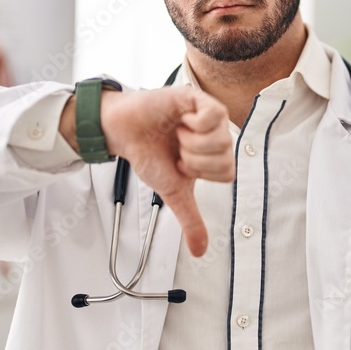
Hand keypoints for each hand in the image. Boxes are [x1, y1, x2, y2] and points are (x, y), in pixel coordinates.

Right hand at [61, 87, 233, 255]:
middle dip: (194, 160)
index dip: (200, 174)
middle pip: (225, 157)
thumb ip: (189, 220)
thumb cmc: (149, 154)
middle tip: (177, 150)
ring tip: (177, 134)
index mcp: (215, 155)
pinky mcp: (197, 98)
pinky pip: (214, 114)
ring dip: (192, 143)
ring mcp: (209, 114)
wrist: (123, 131)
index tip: (181, 166)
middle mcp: (217, 135)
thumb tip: (200, 251)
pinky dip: (195, 124)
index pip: (227, 173)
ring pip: (220, 138)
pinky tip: (181, 121)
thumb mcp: (173, 191)